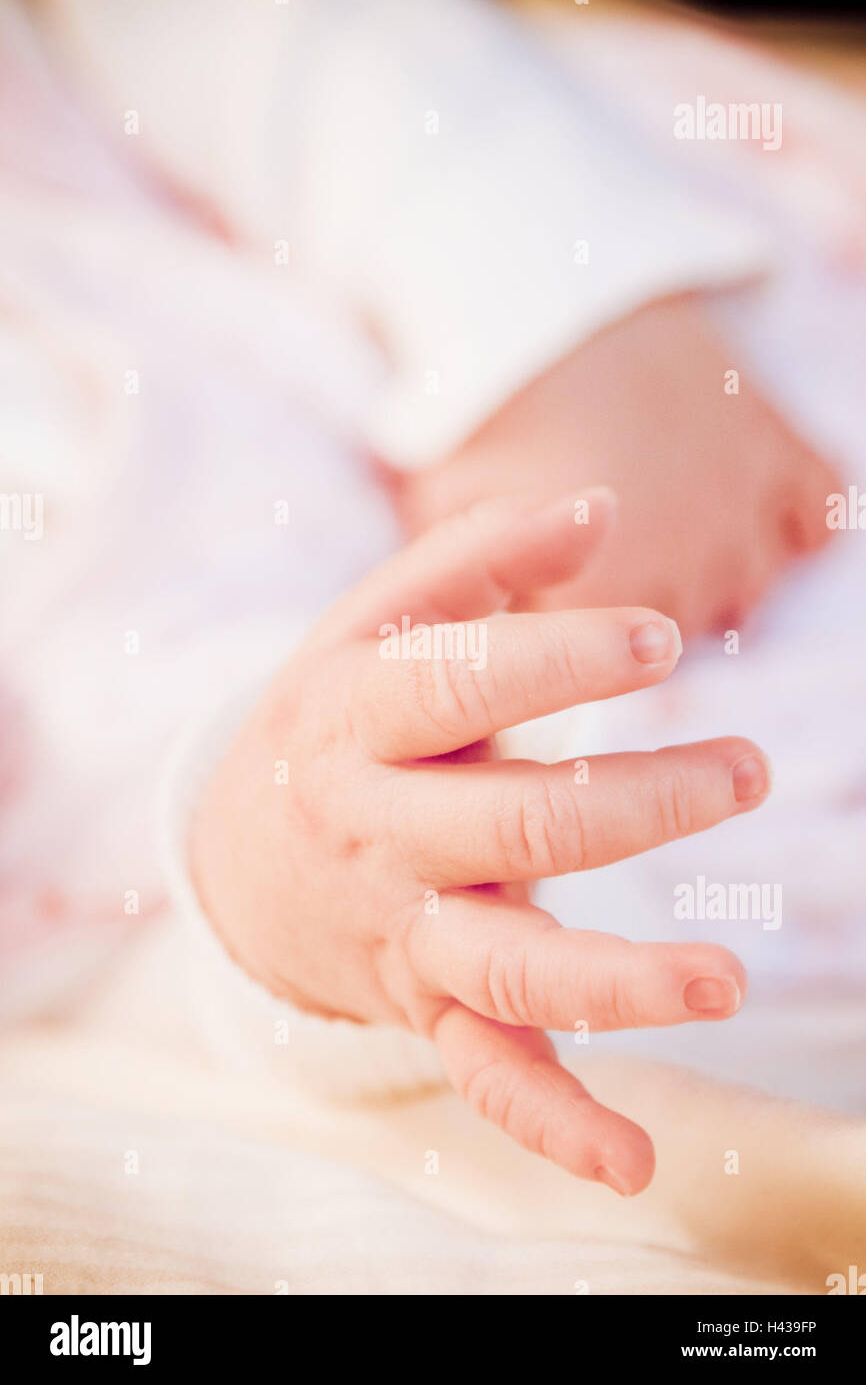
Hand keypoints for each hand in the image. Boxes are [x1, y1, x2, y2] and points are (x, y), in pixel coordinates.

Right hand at [190, 488, 769, 1194]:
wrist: (235, 852)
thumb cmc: (333, 717)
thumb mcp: (370, 625)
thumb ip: (479, 559)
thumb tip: (595, 510)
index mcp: (356, 721)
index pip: (461, 686)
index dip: (563, 661)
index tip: (664, 641)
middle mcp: (378, 833)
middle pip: (513, 827)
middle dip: (633, 804)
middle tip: (744, 772)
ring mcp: (402, 932)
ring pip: (507, 969)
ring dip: (615, 983)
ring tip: (723, 981)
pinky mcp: (424, 1006)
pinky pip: (485, 1075)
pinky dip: (554, 1123)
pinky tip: (634, 1161)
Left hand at [390, 294, 837, 639]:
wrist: (556, 295)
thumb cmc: (491, 408)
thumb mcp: (448, 502)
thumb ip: (468, 590)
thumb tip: (474, 638)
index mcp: (606, 590)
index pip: (611, 670)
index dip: (576, 655)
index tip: (550, 617)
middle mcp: (687, 559)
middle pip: (683, 631)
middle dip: (639, 618)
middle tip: (604, 580)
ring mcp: (740, 504)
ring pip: (750, 584)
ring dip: (711, 577)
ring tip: (665, 551)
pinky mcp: (777, 448)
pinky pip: (817, 508)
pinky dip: (798, 522)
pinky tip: (756, 519)